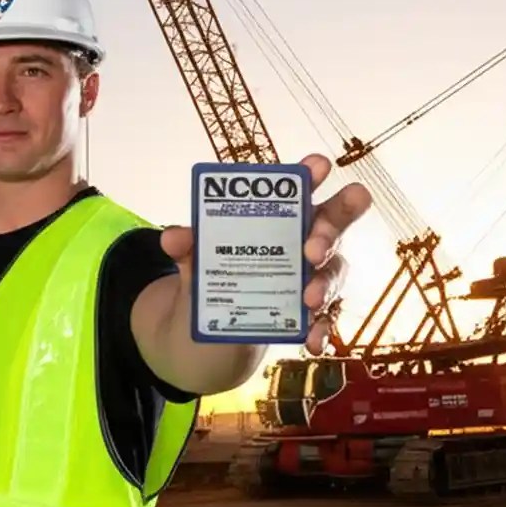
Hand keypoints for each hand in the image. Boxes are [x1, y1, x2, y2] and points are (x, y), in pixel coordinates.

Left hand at [160, 154, 371, 354]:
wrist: (207, 333)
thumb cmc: (211, 277)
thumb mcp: (193, 263)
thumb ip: (186, 248)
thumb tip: (172, 237)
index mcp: (275, 216)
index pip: (298, 188)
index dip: (311, 174)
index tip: (318, 166)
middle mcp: (301, 240)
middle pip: (331, 222)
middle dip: (330, 229)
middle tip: (313, 247)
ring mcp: (310, 276)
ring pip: (333, 270)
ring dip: (325, 283)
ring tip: (308, 300)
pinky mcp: (309, 312)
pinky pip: (326, 317)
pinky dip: (322, 327)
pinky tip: (311, 340)